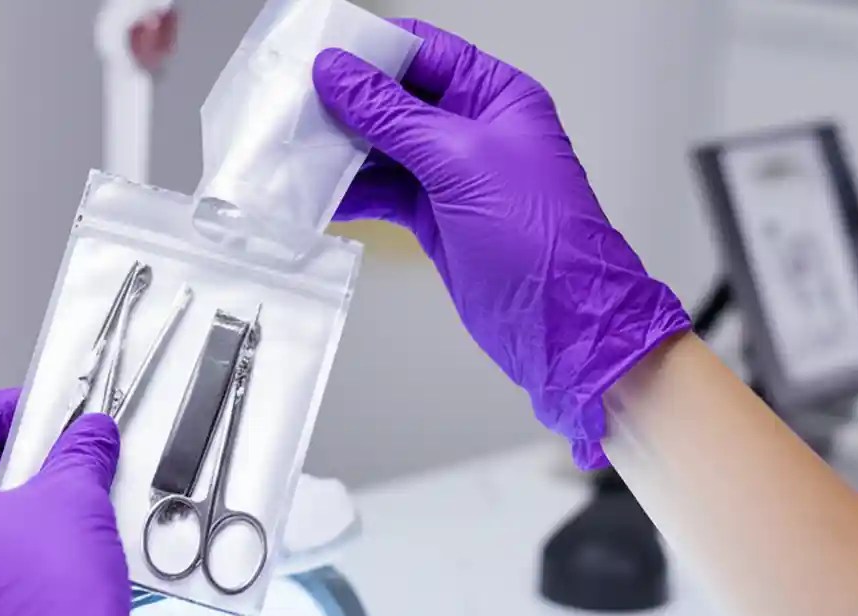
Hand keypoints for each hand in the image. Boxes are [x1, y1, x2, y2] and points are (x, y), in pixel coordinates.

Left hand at [0, 390, 161, 615]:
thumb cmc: (49, 609)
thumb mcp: (77, 498)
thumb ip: (80, 454)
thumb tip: (89, 439)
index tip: (22, 414)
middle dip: (3, 465)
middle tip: (49, 458)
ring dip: (7, 515)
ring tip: (60, 511)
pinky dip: (7, 561)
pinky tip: (56, 562)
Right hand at [313, 19, 689, 467]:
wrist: (560, 323)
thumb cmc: (542, 240)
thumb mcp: (459, 161)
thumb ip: (392, 115)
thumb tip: (340, 74)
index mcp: (495, 96)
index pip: (423, 51)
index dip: (371, 50)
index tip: (321, 60)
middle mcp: (474, 128)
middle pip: (396, 98)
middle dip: (347, 103)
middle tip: (296, 108)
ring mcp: (453, 174)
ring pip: (383, 147)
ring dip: (342, 151)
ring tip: (298, 152)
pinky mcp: (436, 216)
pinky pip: (383, 191)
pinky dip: (352, 193)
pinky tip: (321, 194)